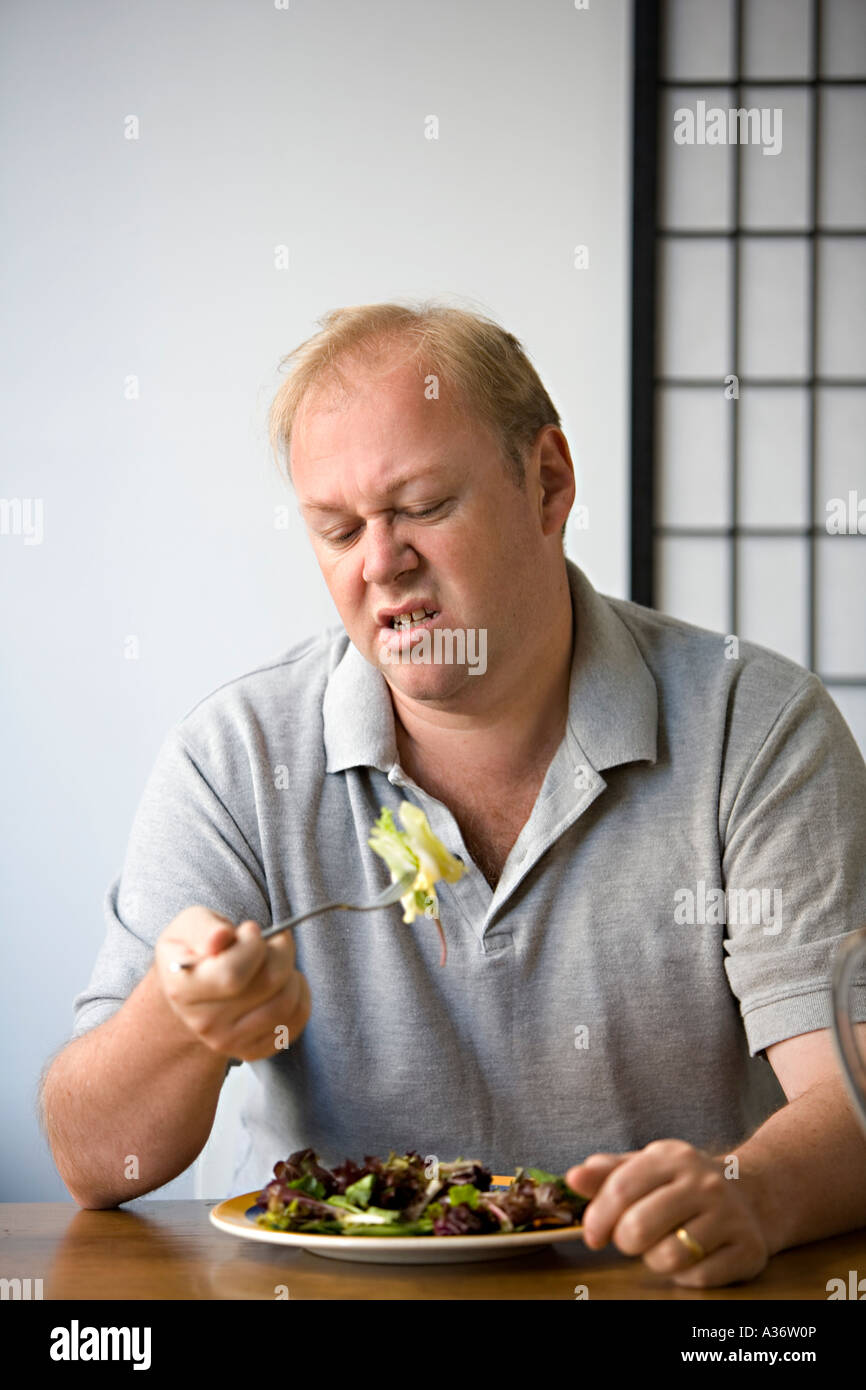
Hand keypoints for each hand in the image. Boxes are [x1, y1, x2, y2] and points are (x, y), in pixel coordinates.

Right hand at [154, 905, 311, 1061]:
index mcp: (182, 991)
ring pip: (286, 1002)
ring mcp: (230, 1042)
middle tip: (272, 939)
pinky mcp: (254, 1050)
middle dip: (279, 950)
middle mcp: (204, 1024)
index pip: (232, 975)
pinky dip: (300, 992)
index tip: (250, 930)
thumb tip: (220, 937)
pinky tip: (284, 980)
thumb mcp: (190, 926)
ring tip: (276, 960)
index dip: (252, 945)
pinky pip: (297, 1018)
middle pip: (268, 984)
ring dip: (291, 972)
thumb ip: (204, 929)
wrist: (195, 989)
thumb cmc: (197, 950)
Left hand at [565, 1139, 769, 1287]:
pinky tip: (691, 1256)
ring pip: (668, 1258)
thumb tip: (572, 1178)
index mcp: (672, 1157)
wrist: (753, 1194)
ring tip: (663, 1245)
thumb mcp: (646, 1167)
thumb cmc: (684, 1184)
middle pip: (639, 1227)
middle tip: (631, 1239)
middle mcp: (704, 1183)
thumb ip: (607, 1173)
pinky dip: (685, 1275)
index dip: (598, 1217)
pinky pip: (698, 1278)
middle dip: (625, 1241)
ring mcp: (729, 1216)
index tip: (592, 1236)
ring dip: (655, 1261)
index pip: (621, 1189)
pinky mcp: (748, 1250)